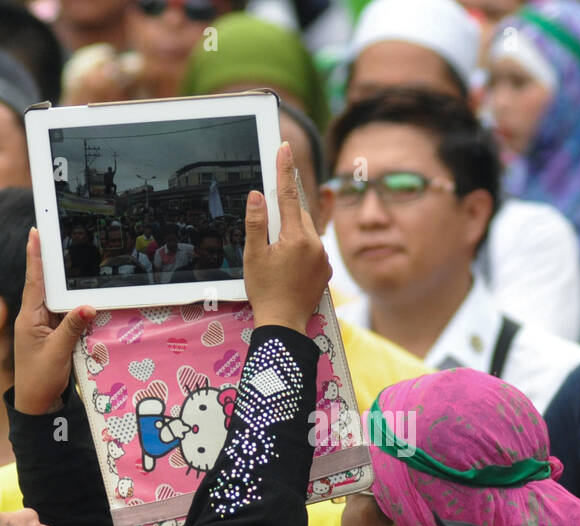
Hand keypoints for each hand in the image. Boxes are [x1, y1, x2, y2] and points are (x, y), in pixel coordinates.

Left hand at [14, 228, 94, 414]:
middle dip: (54, 262)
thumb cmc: (40, 379)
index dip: (36, 256)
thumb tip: (88, 305)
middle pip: (48, 285)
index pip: (35, 281)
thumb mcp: (57, 352)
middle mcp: (36, 317)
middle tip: (62, 236)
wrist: (36, 405)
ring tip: (79, 261)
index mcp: (30, 317)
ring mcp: (46, 326)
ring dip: (70, 285)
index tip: (35, 232)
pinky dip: (79, 307)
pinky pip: (69, 316)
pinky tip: (89, 297)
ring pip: (61, 300)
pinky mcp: (56, 336)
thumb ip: (73, 328)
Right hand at [243, 141, 330, 333]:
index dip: (284, 170)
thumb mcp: (254, 256)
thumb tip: (256, 195)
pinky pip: (313, 249)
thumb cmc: (266, 291)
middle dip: (286, 210)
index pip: (288, 195)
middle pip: (299, 214)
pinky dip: (301, 249)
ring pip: (307, 232)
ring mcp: (322, 258)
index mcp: (296, 237)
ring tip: (277, 254)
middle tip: (271, 224)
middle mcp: (314, 244)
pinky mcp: (325, 270)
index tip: (284, 149)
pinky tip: (289, 265)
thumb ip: (256, 223)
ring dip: (293, 232)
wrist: (284, 323)